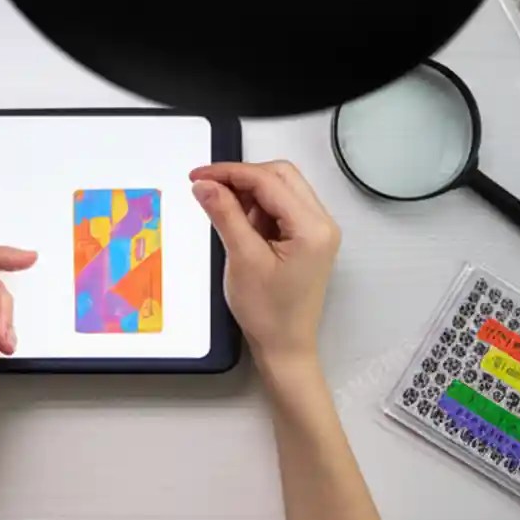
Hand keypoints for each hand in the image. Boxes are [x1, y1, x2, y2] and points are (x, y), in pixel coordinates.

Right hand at [190, 162, 340, 369]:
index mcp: (312, 227)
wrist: (285, 347)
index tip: (198, 176)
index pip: (269, 181)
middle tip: (208, 188)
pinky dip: (257, 207)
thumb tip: (204, 184)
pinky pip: (281, 207)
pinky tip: (239, 221)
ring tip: (224, 212)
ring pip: (281, 188)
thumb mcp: (242, 259)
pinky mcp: (307, 237)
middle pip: (280, 176)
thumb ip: (225, 214)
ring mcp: (317, 229)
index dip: (230, 173)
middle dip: (242, 177)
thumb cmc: (267, 312)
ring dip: (250, 192)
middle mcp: (322, 222)